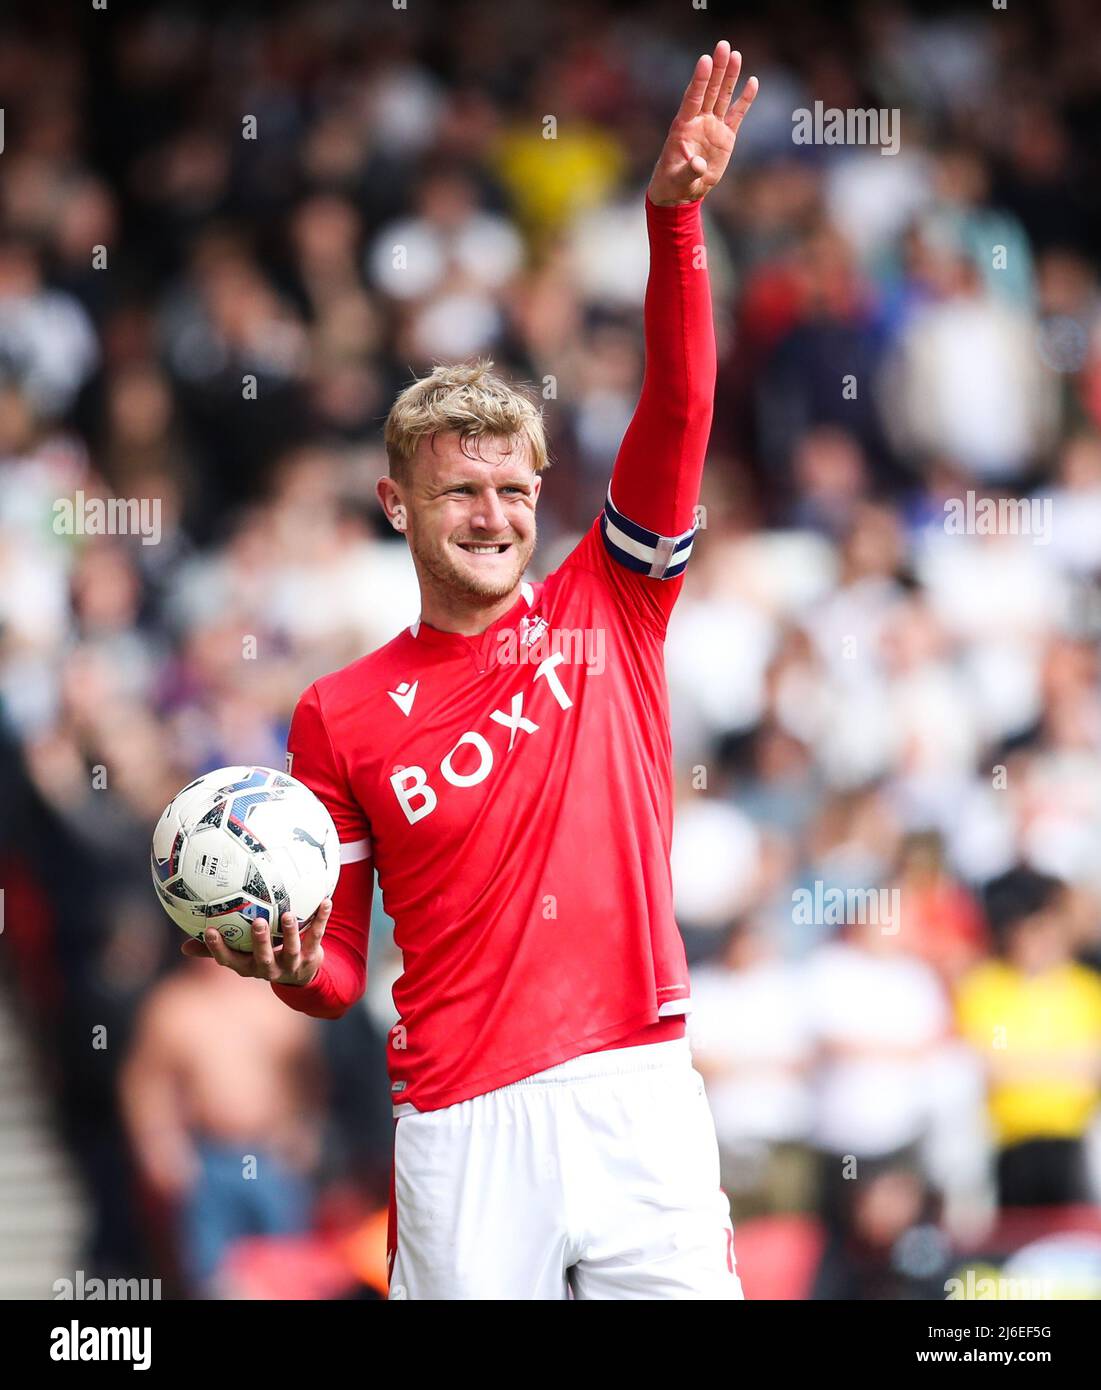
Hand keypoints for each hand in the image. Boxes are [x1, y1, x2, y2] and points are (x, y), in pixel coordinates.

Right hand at [180, 899, 331, 985]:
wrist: (301, 976)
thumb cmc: (263, 958)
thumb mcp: (240, 956)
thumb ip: (218, 948)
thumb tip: (183, 946)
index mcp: (247, 966)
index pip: (229, 960)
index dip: (218, 948)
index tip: (209, 930)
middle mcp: (268, 969)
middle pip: (262, 958)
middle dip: (260, 942)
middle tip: (258, 922)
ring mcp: (291, 965)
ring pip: (291, 949)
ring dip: (291, 933)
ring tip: (289, 914)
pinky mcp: (311, 957)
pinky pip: (316, 935)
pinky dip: (321, 919)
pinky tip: (326, 901)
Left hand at [648, 40, 757, 206]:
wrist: (682, 192)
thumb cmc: (673, 184)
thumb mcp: (678, 180)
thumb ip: (689, 170)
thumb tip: (699, 164)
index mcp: (683, 127)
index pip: (692, 98)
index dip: (699, 80)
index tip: (705, 60)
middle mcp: (698, 122)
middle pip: (709, 90)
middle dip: (717, 69)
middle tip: (724, 46)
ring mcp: (712, 127)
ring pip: (722, 97)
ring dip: (729, 76)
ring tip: (736, 55)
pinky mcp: (725, 137)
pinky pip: (736, 114)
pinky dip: (744, 99)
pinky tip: (752, 82)